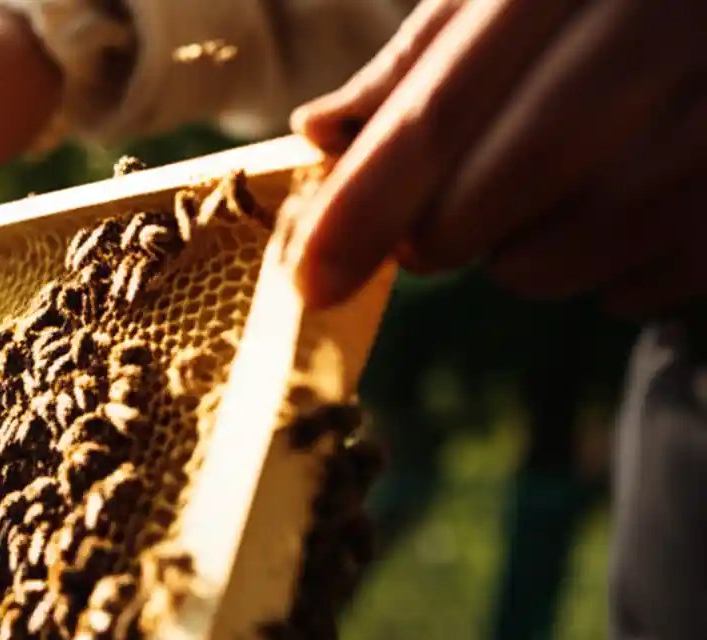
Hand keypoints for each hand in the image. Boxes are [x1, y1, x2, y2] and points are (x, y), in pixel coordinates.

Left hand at [289, 0, 706, 317]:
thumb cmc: (611, 6)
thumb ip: (421, 59)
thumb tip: (321, 129)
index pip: (438, 110)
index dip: (362, 206)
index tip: (310, 277)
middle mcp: (656, 28)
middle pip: (497, 191)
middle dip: (437, 236)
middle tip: (425, 235)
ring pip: (565, 252)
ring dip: (517, 261)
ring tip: (534, 210)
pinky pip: (639, 285)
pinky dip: (601, 280)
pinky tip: (613, 226)